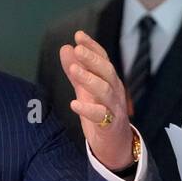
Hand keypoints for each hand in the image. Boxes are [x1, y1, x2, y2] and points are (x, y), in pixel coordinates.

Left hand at [58, 30, 133, 169]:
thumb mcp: (86, 90)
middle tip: (77, 50)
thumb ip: (76, 71)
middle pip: (106, 71)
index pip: (103, 59)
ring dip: (89, 79)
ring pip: (105, 90)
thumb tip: (66, 48)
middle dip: (92, 59)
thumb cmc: (101, 113)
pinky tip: (74, 104)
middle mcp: (114, 91)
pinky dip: (88, 109)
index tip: (79, 36)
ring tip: (74, 70)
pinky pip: (101, 116)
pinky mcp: (110, 125)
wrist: (115, 145)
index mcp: (109, 81)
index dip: (92, 47)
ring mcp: (114, 108)